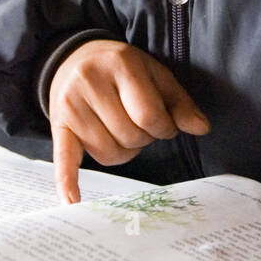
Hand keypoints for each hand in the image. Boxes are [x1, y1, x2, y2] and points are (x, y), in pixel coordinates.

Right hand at [49, 39, 208, 203]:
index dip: (163, 128)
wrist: (74, 59)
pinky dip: (67, 181)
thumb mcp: (155, 74)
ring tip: (120, 130)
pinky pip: (64, 159)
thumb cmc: (121, 70)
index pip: (149, 115)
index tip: (163, 124)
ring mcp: (71, 105)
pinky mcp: (58, 125)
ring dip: (122, 151)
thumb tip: (201, 128)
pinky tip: (71, 201)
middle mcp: (90, 82)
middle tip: (137, 123)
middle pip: (129, 136)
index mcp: (120, 64)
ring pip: (109, 154)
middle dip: (142, 138)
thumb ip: (179, 102)